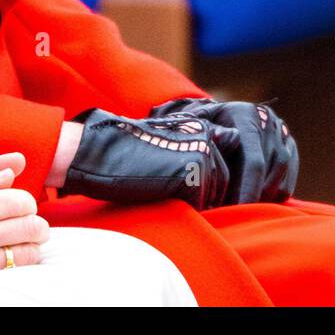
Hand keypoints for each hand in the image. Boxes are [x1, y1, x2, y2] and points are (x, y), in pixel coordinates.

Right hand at [0, 152, 49, 282]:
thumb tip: (8, 173)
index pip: (15, 201)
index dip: (28, 203)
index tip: (26, 205)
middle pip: (25, 227)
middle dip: (38, 226)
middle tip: (36, 226)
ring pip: (21, 254)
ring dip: (33, 247)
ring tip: (30, 243)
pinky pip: (5, 271)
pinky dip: (18, 264)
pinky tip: (15, 258)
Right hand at [60, 106, 239, 210]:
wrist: (102, 153)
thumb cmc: (130, 150)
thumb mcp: (168, 141)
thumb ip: (199, 144)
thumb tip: (232, 139)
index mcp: (202, 127)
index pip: (221, 165)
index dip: (204, 181)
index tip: (176, 179)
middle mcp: (207, 137)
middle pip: (221, 182)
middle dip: (200, 192)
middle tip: (167, 184)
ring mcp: (202, 155)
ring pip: (213, 194)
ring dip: (193, 200)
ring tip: (164, 187)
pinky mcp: (193, 175)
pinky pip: (200, 205)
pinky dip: (184, 208)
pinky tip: (163, 194)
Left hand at [149, 98, 298, 204]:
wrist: (226, 113)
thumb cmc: (206, 124)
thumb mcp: (199, 122)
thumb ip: (198, 131)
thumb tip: (202, 143)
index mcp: (247, 116)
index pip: (254, 162)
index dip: (246, 190)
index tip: (235, 211)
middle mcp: (269, 123)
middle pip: (269, 175)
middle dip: (252, 199)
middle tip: (233, 216)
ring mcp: (283, 134)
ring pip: (280, 183)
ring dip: (261, 201)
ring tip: (240, 207)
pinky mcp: (292, 147)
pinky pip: (287, 184)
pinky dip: (271, 198)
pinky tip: (252, 199)